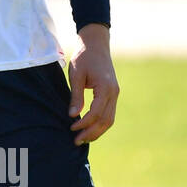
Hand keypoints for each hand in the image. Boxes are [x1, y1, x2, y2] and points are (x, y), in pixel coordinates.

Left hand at [68, 24, 118, 144]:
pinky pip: (109, 114)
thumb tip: (72, 115)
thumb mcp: (76, 75)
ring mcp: (115, 94)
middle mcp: (114, 93)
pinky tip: (89, 129)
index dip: (84, 123)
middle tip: (76, 141)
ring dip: (97, 131)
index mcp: (105, 88)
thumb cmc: (84, 58)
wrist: (96, 45)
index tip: (71, 127)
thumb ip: (75, 96)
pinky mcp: (112, 94)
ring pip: (110, 119)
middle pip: (106, 120)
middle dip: (91, 132)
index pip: (96, 112)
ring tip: (82, 139)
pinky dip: (100, 124)